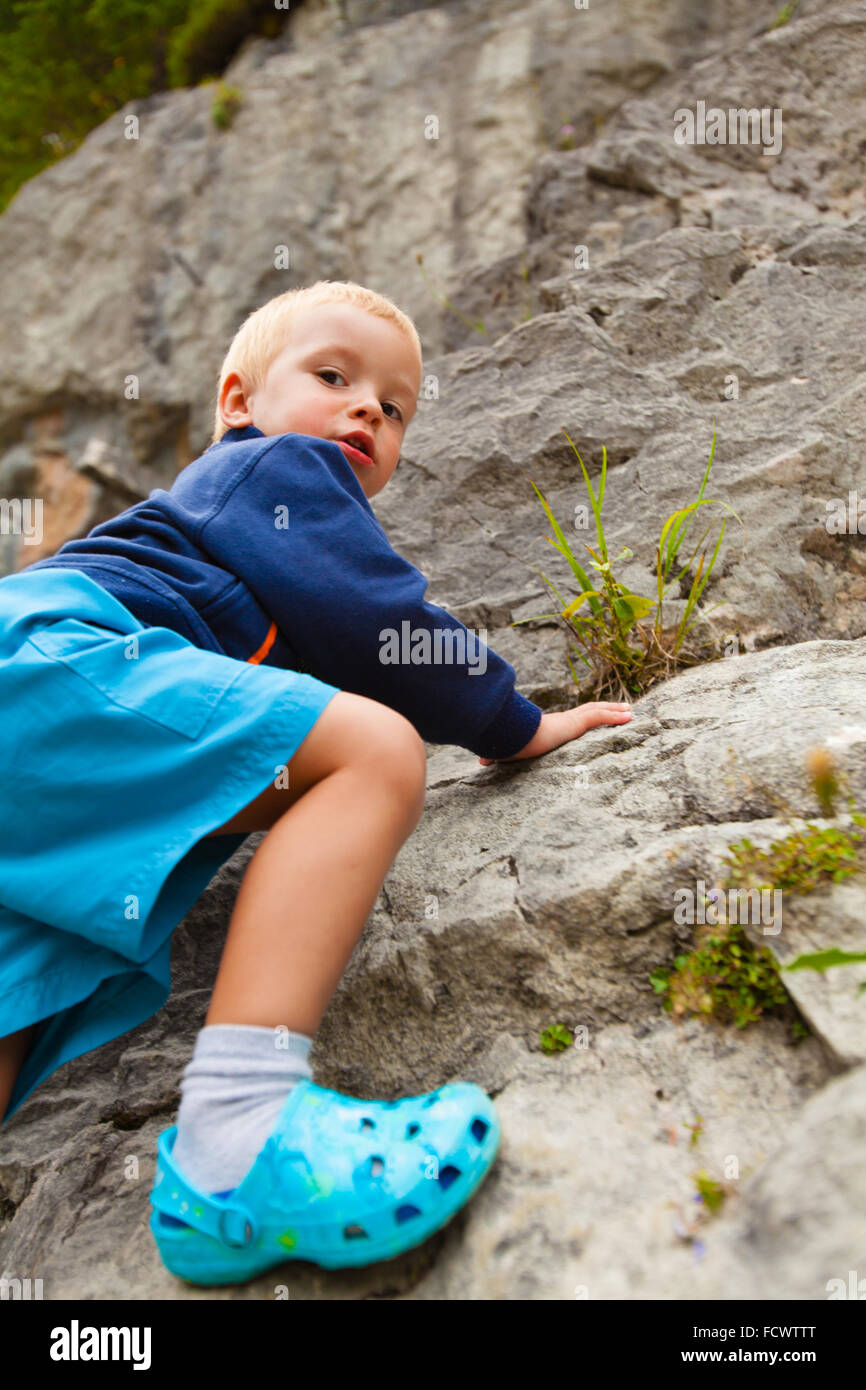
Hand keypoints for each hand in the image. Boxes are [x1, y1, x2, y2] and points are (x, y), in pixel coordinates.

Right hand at [478, 702, 632, 764]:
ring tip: (631, 710)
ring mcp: (569, 720)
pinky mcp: (574, 723)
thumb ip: (496, 755)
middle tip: (622, 708)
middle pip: (589, 710)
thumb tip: (482, 761)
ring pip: (597, 711)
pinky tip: (629, 715)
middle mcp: (562, 720)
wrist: (508, 736)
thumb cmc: (505, 742)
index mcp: (550, 726)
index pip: (571, 719)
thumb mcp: (504, 751)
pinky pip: (599, 717)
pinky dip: (615, 716)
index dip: (583, 715)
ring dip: (615, 711)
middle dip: (605, 709)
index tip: (592, 715)